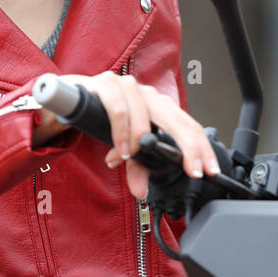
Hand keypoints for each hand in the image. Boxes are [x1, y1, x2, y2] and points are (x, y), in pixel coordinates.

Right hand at [33, 70, 218, 197]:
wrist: (68, 98)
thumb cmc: (102, 118)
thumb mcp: (124, 148)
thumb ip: (137, 167)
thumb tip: (141, 192)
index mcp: (159, 107)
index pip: (188, 125)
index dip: (201, 148)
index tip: (209, 170)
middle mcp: (148, 95)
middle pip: (178, 117)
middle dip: (189, 145)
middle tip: (192, 168)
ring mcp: (127, 86)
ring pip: (147, 111)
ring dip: (142, 139)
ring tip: (134, 156)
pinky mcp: (105, 84)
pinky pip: (118, 107)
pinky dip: (121, 130)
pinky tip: (119, 148)